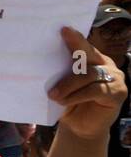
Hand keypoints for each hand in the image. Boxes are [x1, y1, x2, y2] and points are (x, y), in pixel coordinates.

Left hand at [48, 26, 126, 140]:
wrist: (80, 127)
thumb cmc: (69, 103)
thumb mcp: (63, 86)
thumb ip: (60, 73)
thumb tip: (39, 62)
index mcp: (93, 60)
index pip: (84, 46)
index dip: (75, 38)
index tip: (63, 29)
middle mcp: (106, 65)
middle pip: (89, 54)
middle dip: (76, 47)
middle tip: (60, 41)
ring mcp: (115, 78)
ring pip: (89, 74)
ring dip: (68, 85)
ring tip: (53, 95)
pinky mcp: (118, 93)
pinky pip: (95, 90)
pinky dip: (77, 95)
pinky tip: (64, 101)